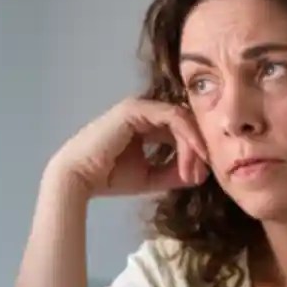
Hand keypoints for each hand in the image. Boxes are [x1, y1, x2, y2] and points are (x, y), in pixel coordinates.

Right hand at [48, 98, 209, 197]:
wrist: (80, 178)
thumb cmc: (109, 178)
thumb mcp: (152, 177)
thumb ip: (175, 172)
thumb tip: (202, 173)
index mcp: (146, 126)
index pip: (181, 132)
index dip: (195, 151)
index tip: (202, 175)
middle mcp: (145, 113)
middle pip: (184, 124)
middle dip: (199, 147)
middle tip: (205, 172)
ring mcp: (140, 108)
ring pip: (181, 119)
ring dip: (194, 143)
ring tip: (199, 166)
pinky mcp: (136, 109)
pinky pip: (172, 116)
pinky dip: (187, 134)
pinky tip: (195, 152)